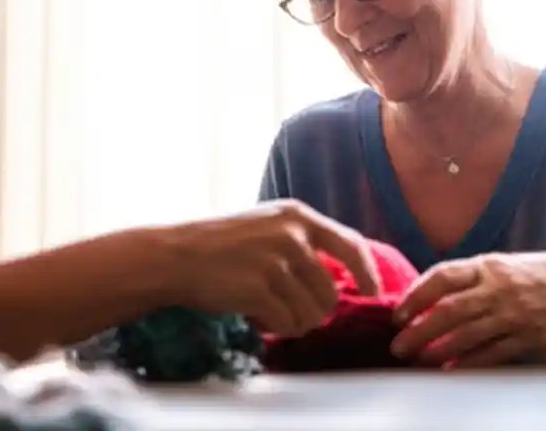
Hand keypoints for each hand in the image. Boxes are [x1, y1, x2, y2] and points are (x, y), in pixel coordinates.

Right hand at [164, 200, 379, 337]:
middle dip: (315, 311)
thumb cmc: (219, 244)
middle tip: (288, 310)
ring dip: (294, 323)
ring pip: (312, 314)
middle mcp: (292, 235)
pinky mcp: (260, 289)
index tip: (371, 292)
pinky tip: (254, 315)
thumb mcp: (266, 225)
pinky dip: (275, 328)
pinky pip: (288, 325)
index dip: (367, 273)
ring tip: (268, 311)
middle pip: (331, 292)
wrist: (174, 255)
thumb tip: (345, 275)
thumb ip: (303, 242)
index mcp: (297, 216)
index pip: (351, 245)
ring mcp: (276, 262)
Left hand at [388, 252, 545, 367]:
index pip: (442, 276)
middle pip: (448, 310)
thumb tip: (436, 298)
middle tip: (398, 345)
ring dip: (437, 349)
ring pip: (466, 334)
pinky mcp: (530, 337)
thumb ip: (477, 280)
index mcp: (491, 265)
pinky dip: (469, 363)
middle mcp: (500, 287)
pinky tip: (451, 370)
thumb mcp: (511, 266)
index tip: (398, 312)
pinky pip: (492, 353)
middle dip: (418, 329)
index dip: (416, 295)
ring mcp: (516, 313)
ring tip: (418, 360)